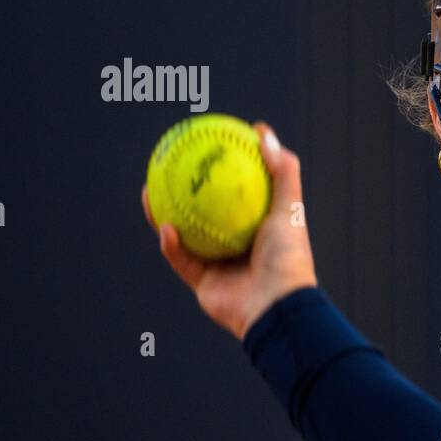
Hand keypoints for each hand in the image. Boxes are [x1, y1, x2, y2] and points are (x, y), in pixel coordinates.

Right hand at [143, 122, 318, 340]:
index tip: (213, 142)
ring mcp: (220, 263)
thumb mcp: (291, 207)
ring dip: (165, 213)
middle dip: (187, 190)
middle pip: (207, 211)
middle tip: (171, 164)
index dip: (226, 169)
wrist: (276, 308)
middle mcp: (239, 244)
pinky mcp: (203, 283)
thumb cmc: (289, 256)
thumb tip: (263, 132)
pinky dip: (171, 244)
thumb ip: (283, 170)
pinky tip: (163, 224)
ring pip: (185, 234)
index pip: (240, 192)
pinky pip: (181, 259)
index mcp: (260, 226)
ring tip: (150, 188)